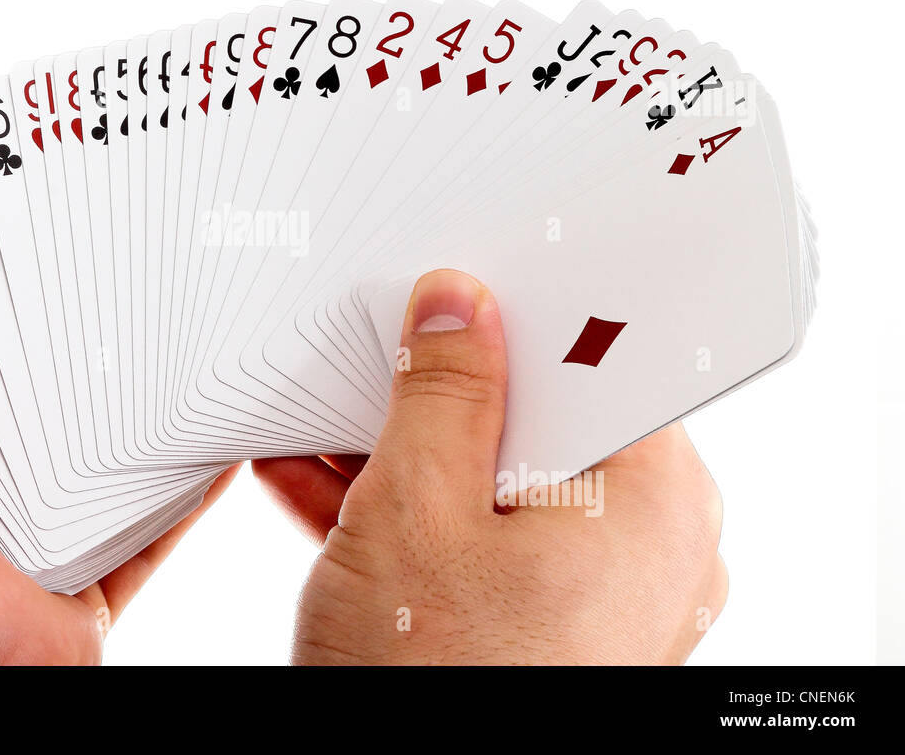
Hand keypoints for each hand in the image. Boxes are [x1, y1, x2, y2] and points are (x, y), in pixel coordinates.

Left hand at [0, 115, 234, 664]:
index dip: (6, 245)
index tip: (66, 185)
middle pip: (45, 375)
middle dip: (98, 320)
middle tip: (166, 249)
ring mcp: (20, 522)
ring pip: (106, 450)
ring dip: (151, 401)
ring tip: (208, 327)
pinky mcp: (79, 576)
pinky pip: (155, 527)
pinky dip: (193, 488)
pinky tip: (231, 431)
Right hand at [254, 269, 726, 664]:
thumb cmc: (442, 686)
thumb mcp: (416, 508)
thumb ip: (442, 391)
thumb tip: (457, 309)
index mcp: (652, 497)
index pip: (596, 357)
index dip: (515, 314)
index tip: (453, 292)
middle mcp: (649, 544)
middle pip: (541, 420)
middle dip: (440, 393)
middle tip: (374, 364)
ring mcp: (603, 592)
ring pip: (503, 481)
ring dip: (409, 453)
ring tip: (325, 427)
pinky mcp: (551, 623)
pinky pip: (485, 538)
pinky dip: (413, 512)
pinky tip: (329, 485)